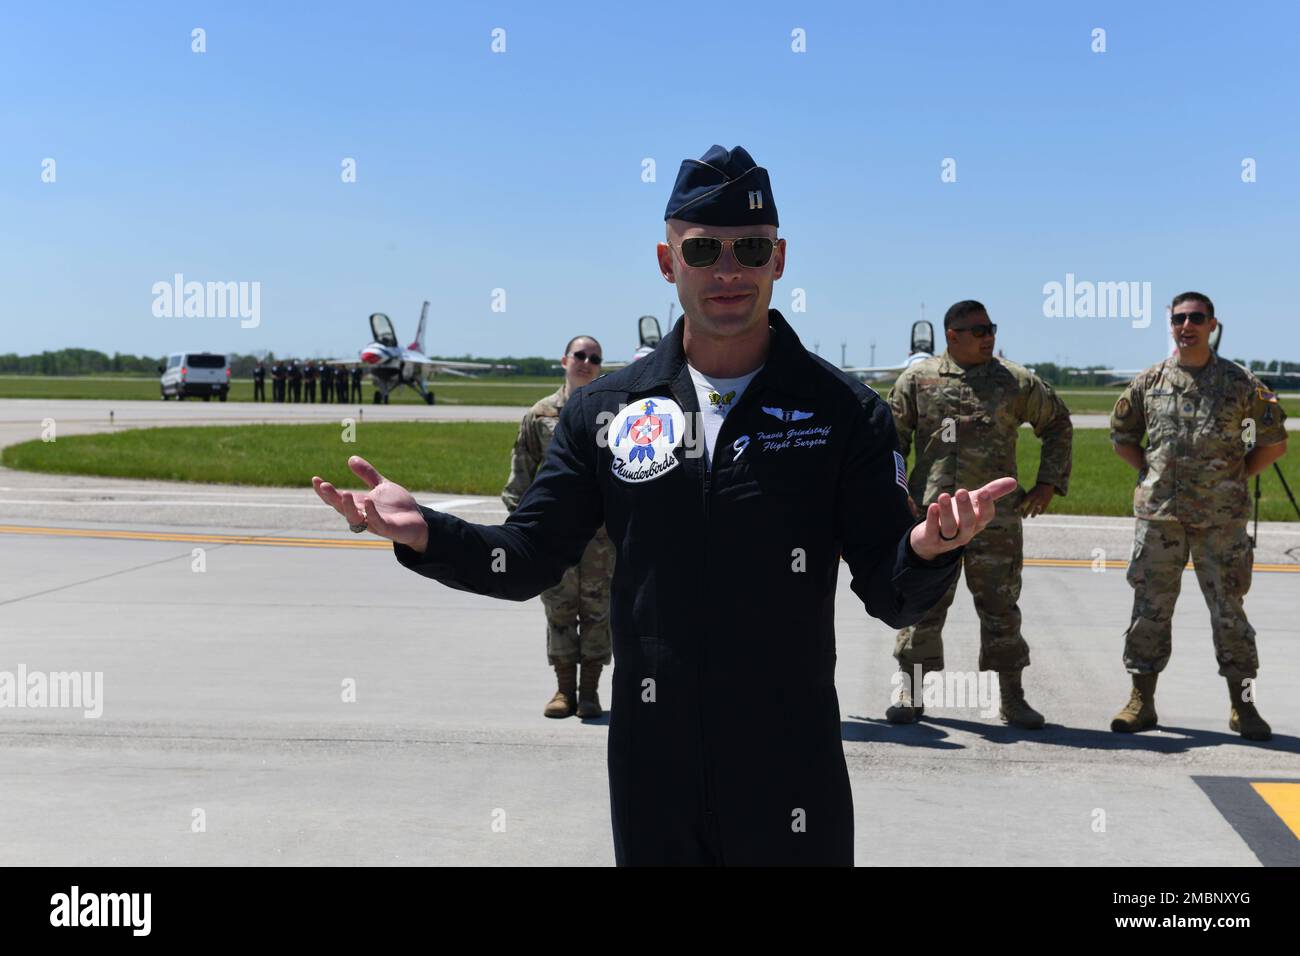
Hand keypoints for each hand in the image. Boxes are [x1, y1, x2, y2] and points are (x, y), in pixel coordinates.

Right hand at [312, 456, 428, 552]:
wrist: (418, 521)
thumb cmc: (397, 507)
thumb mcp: (382, 486)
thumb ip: (367, 474)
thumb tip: (351, 458)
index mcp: (359, 505)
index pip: (337, 499)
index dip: (325, 491)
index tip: (315, 479)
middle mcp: (363, 515)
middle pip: (342, 508)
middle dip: (331, 498)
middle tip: (323, 485)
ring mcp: (374, 523)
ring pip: (356, 519)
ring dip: (348, 507)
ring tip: (344, 493)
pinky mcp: (389, 529)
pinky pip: (377, 522)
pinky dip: (371, 513)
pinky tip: (367, 501)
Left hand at [909, 476, 1017, 560]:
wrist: (931, 538)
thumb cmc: (957, 515)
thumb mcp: (973, 502)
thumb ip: (991, 492)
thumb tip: (1014, 481)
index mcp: (977, 523)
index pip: (986, 517)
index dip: (986, 506)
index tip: (984, 492)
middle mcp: (965, 532)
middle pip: (968, 523)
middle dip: (965, 509)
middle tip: (961, 492)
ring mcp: (948, 538)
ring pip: (949, 528)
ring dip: (946, 513)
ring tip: (943, 496)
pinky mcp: (931, 539)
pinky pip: (932, 531)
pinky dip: (932, 519)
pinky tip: (932, 506)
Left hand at [1020, 482, 1054, 518]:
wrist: (1046, 485)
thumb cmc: (1035, 490)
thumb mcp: (1030, 492)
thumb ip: (1026, 498)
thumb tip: (1019, 505)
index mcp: (1031, 495)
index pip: (1023, 502)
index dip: (1019, 507)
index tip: (1015, 510)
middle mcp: (1036, 499)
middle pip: (1029, 508)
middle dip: (1025, 514)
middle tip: (1023, 517)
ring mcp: (1041, 501)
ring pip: (1036, 510)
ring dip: (1033, 514)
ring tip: (1031, 517)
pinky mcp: (1047, 503)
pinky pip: (1043, 510)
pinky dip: (1040, 512)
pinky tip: (1039, 513)